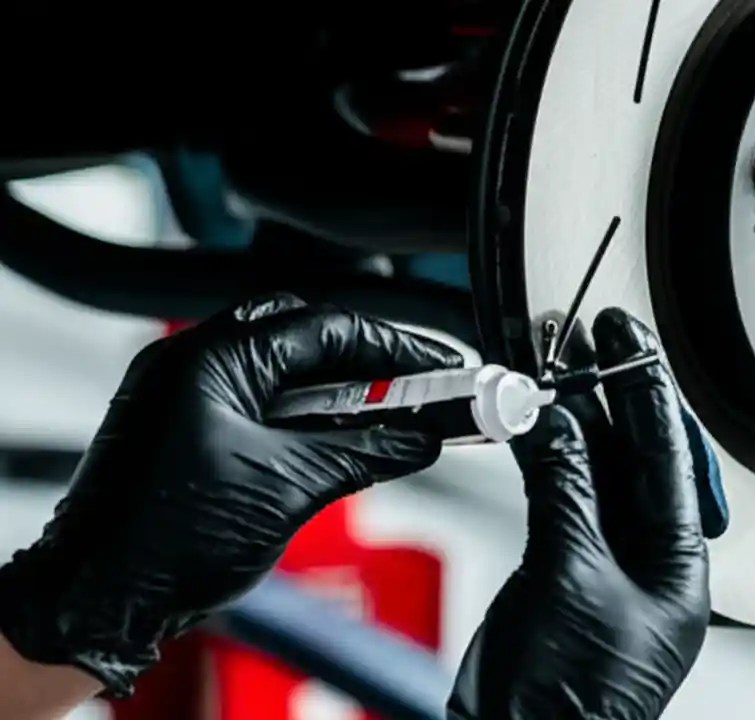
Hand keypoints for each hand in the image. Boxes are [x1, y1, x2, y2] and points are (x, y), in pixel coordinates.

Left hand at [0, 293, 461, 696]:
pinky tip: (347, 443)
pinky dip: (309, 420)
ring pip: (285, 374)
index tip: (440, 368)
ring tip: (395, 418)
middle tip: (421, 387)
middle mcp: (194, 366)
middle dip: (369, 363)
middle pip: (305, 340)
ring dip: (341, 395)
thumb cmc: (167, 542)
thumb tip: (419, 439)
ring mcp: (186, 397)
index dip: (394, 348)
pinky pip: (262, 406)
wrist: (98, 601)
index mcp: (213, 360)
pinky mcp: (185, 430)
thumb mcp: (291, 488)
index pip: (325, 329)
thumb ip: (365, 453)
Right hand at [449, 309, 710, 719]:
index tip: (630, 342)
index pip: (670, 457)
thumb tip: (553, 421)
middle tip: (589, 339)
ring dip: (570, 421)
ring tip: (549, 365)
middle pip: (633, 457)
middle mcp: (647, 559)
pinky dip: (542, 458)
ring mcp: (603, 563)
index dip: (648, 392)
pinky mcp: (560, 569)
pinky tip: (526, 423)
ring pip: (592, 472)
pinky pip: (559, 497)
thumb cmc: (570, 701)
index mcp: (678, 566)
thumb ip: (564, 490)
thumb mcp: (571, 577)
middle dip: (610, 396)